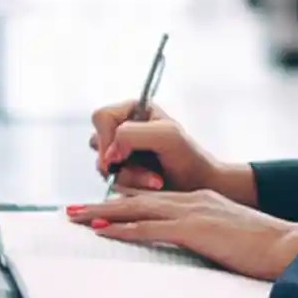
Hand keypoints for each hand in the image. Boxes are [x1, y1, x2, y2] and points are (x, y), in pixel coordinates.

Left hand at [66, 188, 297, 280]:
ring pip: (136, 210)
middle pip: (135, 201)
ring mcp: (192, 212)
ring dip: (102, 214)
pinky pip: (151, 228)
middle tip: (71, 210)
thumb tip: (188, 241)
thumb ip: (204, 234)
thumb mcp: (227, 235)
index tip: (97, 208)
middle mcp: (191, 200)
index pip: (151, 200)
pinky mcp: (195, 228)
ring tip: (75, 217)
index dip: (121, 203)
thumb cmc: (265, 247)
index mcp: (198, 201)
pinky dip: (124, 229)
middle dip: (100, 205)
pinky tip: (104, 231)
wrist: (289, 245)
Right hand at [89, 101, 257, 204]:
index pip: (100, 117)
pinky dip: (130, 187)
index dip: (107, 137)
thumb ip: (131, 134)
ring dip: (129, 177)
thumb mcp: (165, 136)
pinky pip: (110, 181)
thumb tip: (108, 154)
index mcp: (133, 110)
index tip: (121, 155)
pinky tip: (151, 186)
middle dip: (120, 162)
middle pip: (97, 142)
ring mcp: (121, 152)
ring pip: (102, 166)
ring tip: (155, 180)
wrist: (200, 186)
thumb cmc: (188, 157)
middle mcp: (124, 128)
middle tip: (146, 171)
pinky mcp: (122, 173)